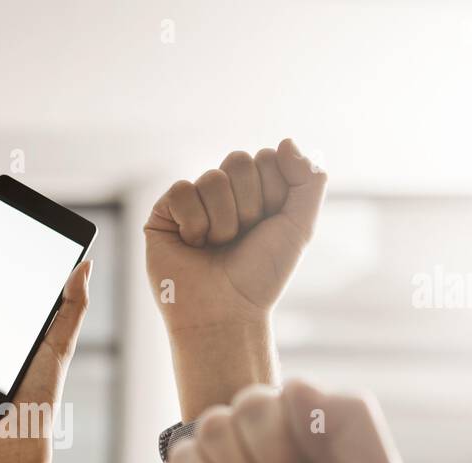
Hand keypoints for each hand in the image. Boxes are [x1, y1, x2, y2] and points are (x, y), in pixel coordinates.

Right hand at [145, 139, 325, 331]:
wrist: (225, 313)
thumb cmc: (260, 277)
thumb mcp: (300, 227)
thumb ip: (308, 180)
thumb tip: (286, 141)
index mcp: (256, 193)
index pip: (266, 158)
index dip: (272, 192)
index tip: (267, 226)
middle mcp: (224, 194)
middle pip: (238, 161)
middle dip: (247, 204)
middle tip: (240, 238)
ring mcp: (193, 203)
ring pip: (211, 178)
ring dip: (222, 221)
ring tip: (215, 247)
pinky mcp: (163, 214)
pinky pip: (181, 191)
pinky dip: (193, 223)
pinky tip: (192, 245)